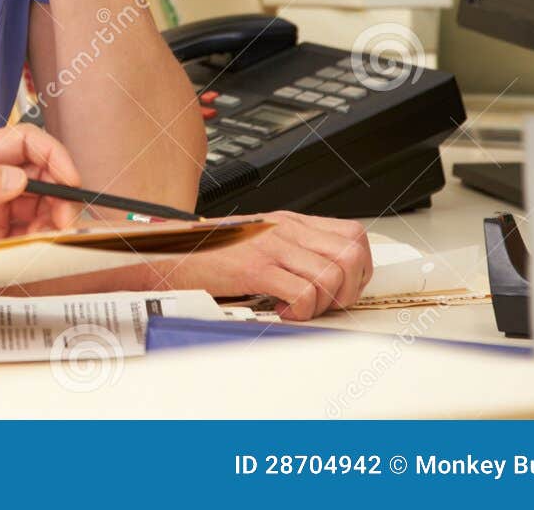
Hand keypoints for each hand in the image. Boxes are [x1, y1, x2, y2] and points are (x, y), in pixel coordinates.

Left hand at [0, 125, 81, 268]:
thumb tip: (18, 179)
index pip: (24, 141)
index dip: (54, 156)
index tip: (69, 182)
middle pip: (37, 174)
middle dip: (58, 193)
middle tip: (62, 222)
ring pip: (35, 205)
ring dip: (50, 219)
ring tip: (48, 238)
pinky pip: (22, 232)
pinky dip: (36, 239)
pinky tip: (35, 248)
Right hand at [148, 211, 372, 319]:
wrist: (173, 254)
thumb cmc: (213, 252)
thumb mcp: (262, 240)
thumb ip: (294, 249)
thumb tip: (329, 273)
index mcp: (292, 222)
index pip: (353, 234)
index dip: (360, 267)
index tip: (345, 287)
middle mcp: (287, 229)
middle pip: (352, 254)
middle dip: (350, 289)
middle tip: (328, 304)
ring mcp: (272, 246)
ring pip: (332, 276)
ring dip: (324, 304)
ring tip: (302, 310)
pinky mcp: (256, 268)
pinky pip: (303, 293)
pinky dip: (301, 312)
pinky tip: (283, 312)